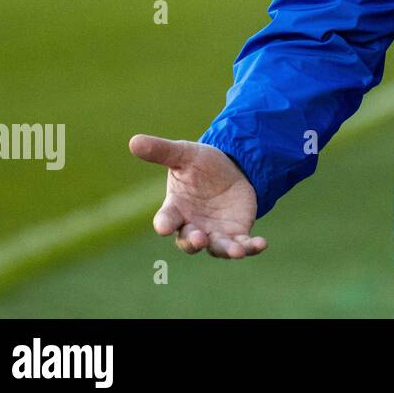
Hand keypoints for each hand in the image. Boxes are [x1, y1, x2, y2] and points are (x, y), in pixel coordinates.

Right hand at [128, 134, 266, 258]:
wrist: (231, 167)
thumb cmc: (200, 164)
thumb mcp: (183, 154)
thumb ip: (161, 151)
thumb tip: (133, 140)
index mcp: (175, 209)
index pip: (166, 220)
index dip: (164, 224)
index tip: (163, 227)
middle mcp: (192, 225)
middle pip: (189, 241)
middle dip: (193, 241)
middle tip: (199, 239)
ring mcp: (214, 232)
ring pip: (217, 248)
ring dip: (227, 250)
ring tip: (237, 252)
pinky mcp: (236, 233)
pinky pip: (243, 245)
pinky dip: (250, 248)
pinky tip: (260, 244)